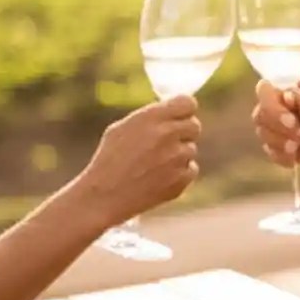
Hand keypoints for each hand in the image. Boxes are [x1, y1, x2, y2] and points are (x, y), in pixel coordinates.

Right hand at [77, 95, 200, 223]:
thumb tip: (172, 111)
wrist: (104, 196)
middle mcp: (167, 135)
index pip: (188, 103)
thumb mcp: (123, 128)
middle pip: (194, 126)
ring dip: (178, 154)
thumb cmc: (109, 160)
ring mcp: (176, 158)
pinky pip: (191, 169)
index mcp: (151, 118)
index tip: (180, 115)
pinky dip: (180, 173)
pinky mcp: (181, 180)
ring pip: (191, 149)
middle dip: (184, 131)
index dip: (184, 109)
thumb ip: (151, 118)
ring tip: (154, 164)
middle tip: (169, 140)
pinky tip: (159, 177)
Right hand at [251, 68, 299, 166]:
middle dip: (283, 130)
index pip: (264, 89)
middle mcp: (278, 103)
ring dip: (289, 143)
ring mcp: (277, 125)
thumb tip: (286, 97)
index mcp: (289, 84)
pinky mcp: (281, 145)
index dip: (273, 107)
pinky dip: (288, 156)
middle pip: (260, 116)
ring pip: (264, 135)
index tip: (292, 120)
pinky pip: (272, 153)